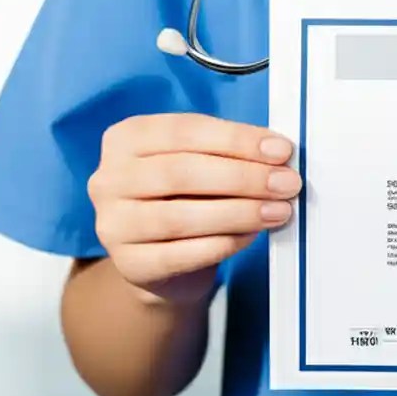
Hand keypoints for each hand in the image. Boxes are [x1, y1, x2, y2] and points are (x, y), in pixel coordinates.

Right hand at [87, 114, 300, 306]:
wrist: (161, 260)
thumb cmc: (186, 197)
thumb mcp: (200, 162)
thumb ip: (229, 152)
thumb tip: (278, 153)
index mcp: (126, 138)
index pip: (184, 131)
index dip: (237, 139)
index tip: (280, 150)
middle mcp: (110, 179)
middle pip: (182, 172)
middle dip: (244, 177)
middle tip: (287, 183)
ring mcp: (114, 224)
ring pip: (181, 216)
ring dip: (240, 212)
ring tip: (278, 210)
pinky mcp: (130, 264)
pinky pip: (182, 254)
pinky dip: (224, 243)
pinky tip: (251, 235)